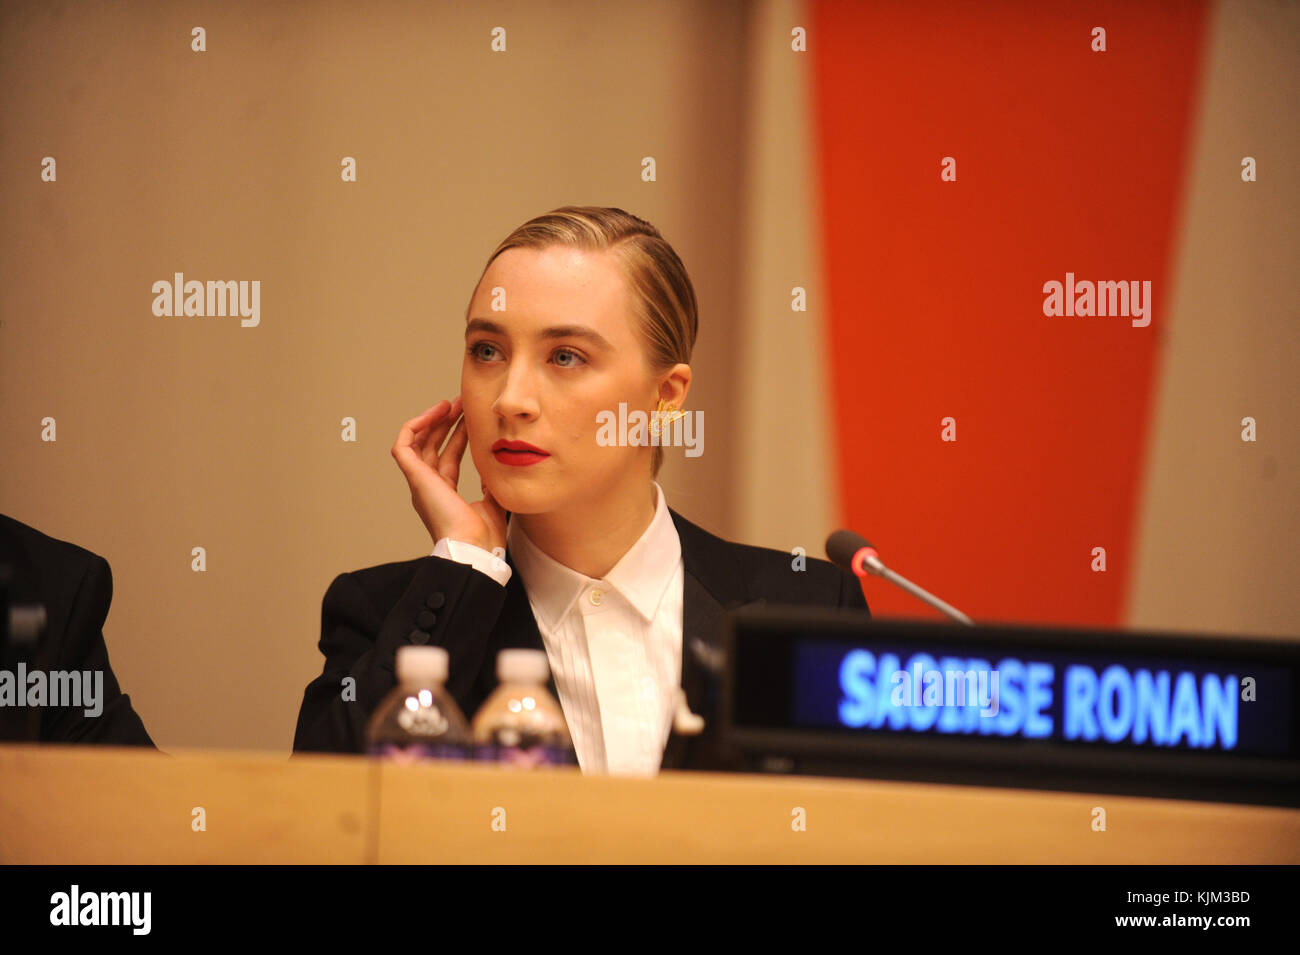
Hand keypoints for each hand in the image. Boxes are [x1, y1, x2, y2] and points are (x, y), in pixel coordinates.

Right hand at [391, 396, 507, 554]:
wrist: (475, 548)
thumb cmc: (485, 536)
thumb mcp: (494, 502)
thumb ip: (492, 484)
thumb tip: (494, 468)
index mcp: (445, 495)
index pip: (448, 458)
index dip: (458, 437)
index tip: (471, 418)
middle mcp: (429, 487)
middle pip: (432, 447)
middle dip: (446, 423)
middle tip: (462, 403)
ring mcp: (420, 483)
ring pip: (417, 443)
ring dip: (432, 420)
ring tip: (450, 403)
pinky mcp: (415, 478)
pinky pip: (403, 446)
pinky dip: (414, 426)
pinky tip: (435, 412)